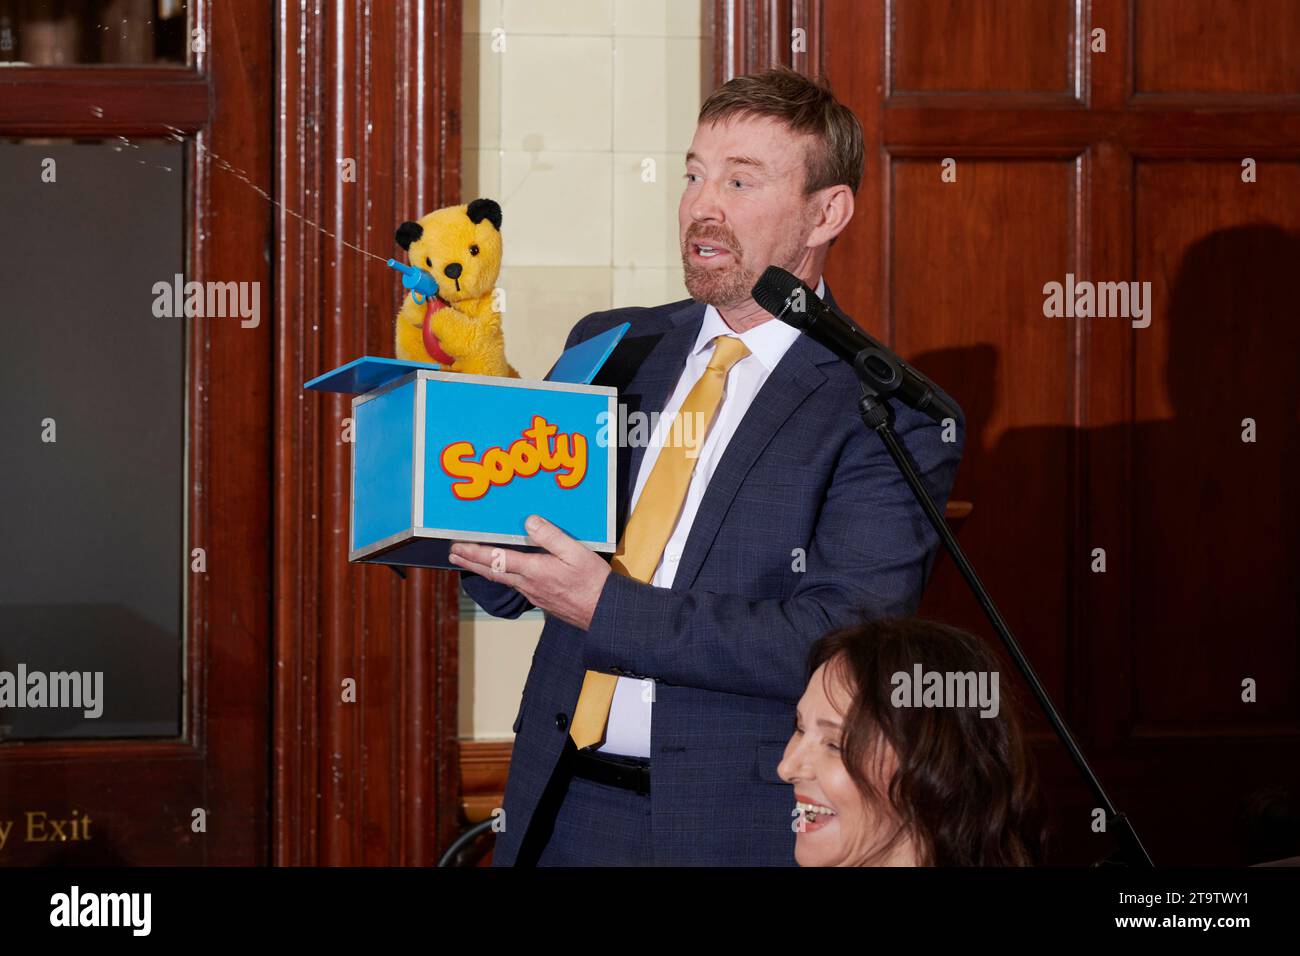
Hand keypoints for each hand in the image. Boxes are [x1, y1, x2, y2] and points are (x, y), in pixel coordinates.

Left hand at [447, 515, 610, 630]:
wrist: (603, 613)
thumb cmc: (593, 583)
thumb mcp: (576, 552)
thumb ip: (551, 536)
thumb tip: (529, 522)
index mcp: (534, 570)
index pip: (496, 559)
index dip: (474, 552)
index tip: (457, 546)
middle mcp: (528, 584)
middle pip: (492, 571)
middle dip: (470, 562)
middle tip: (452, 554)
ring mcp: (533, 594)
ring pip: (502, 579)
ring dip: (483, 569)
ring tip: (469, 562)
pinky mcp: (541, 599)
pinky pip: (515, 584)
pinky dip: (501, 575)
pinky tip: (503, 572)